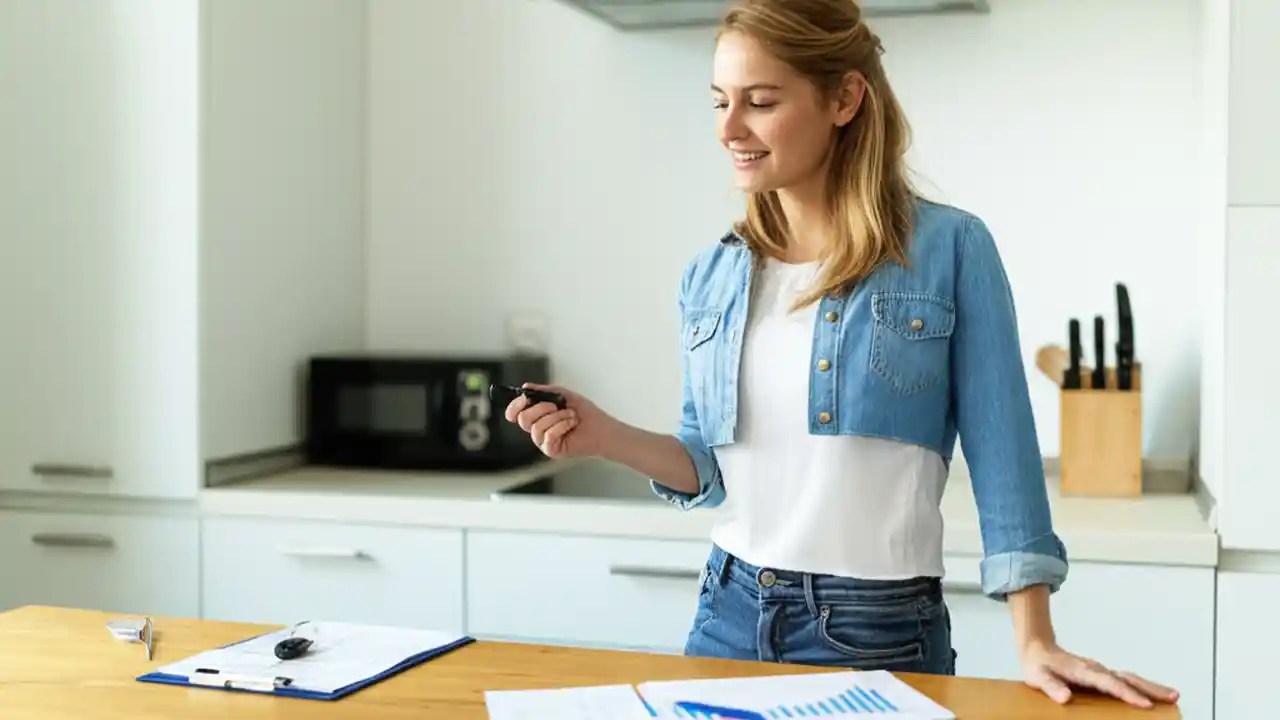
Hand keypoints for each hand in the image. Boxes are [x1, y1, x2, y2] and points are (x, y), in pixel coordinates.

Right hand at [503, 383, 615, 458]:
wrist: (602, 427)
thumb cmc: (585, 414)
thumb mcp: (563, 396)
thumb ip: (544, 391)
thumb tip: (526, 387)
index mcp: (538, 417)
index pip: (517, 414)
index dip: (515, 406)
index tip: (523, 399)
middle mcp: (538, 430)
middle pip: (523, 419)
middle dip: (541, 408)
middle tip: (557, 406)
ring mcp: (544, 442)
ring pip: (537, 427)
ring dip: (557, 417)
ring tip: (571, 416)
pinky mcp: (552, 450)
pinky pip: (548, 436)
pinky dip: (562, 426)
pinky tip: (572, 424)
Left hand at [1020, 641, 1178, 707]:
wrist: (1037, 649)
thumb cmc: (1038, 666)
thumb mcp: (1038, 677)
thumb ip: (1051, 686)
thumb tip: (1065, 697)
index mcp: (1084, 671)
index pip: (1109, 683)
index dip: (1127, 694)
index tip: (1145, 704)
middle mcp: (1096, 669)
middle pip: (1128, 678)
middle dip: (1150, 688)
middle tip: (1174, 696)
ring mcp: (1101, 671)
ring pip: (1130, 678)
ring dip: (1151, 687)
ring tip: (1173, 696)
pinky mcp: (1102, 674)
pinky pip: (1126, 680)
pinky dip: (1141, 686)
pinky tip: (1153, 695)